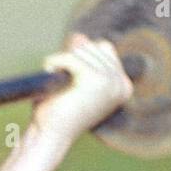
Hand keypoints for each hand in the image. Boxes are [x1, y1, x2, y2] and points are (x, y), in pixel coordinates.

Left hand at [28, 33, 132, 150]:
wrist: (50, 135)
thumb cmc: (59, 110)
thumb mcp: (72, 79)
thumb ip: (79, 57)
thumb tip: (78, 36)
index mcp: (122, 86)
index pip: (105, 49)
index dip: (82, 56)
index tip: (69, 76)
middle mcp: (121, 84)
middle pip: (95, 46)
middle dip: (73, 57)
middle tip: (59, 79)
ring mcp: (110, 82)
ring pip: (82, 50)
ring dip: (63, 60)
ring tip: (54, 80)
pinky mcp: (94, 80)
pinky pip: (71, 57)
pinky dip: (56, 61)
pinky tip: (48, 71)